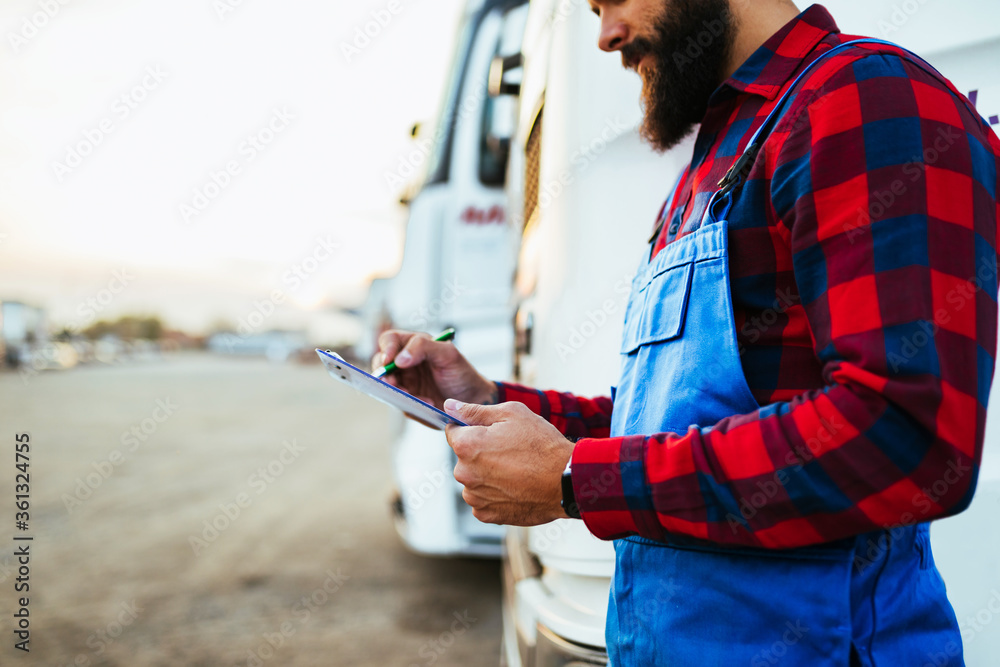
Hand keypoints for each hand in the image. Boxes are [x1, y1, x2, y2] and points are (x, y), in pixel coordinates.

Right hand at [373, 330, 496, 408]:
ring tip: (410, 394)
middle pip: (381, 364)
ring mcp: (405, 382)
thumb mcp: (448, 354)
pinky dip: (410, 402)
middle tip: (392, 383)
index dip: (386, 349)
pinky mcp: (408, 400)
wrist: (474, 399)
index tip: (389, 360)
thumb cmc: (462, 373)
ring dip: (395, 390)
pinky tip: (427, 402)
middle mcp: (405, 363)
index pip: (390, 340)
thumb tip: (398, 359)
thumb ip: (423, 347)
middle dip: (384, 373)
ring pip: (386, 385)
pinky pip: (399, 402)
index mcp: (414, 345)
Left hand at [444, 399, 573, 525]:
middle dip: (480, 452)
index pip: (453, 432)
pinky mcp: (486, 514)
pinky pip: (483, 499)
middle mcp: (464, 473)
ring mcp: (474, 497)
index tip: (490, 432)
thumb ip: (475, 410)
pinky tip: (515, 486)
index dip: (471, 428)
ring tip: (516, 470)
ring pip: (474, 479)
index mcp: (466, 445)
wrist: (566, 480)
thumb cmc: (542, 444)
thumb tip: (449, 406)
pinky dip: (495, 493)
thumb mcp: (511, 413)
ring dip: (487, 474)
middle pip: (464, 457)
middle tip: (510, 451)